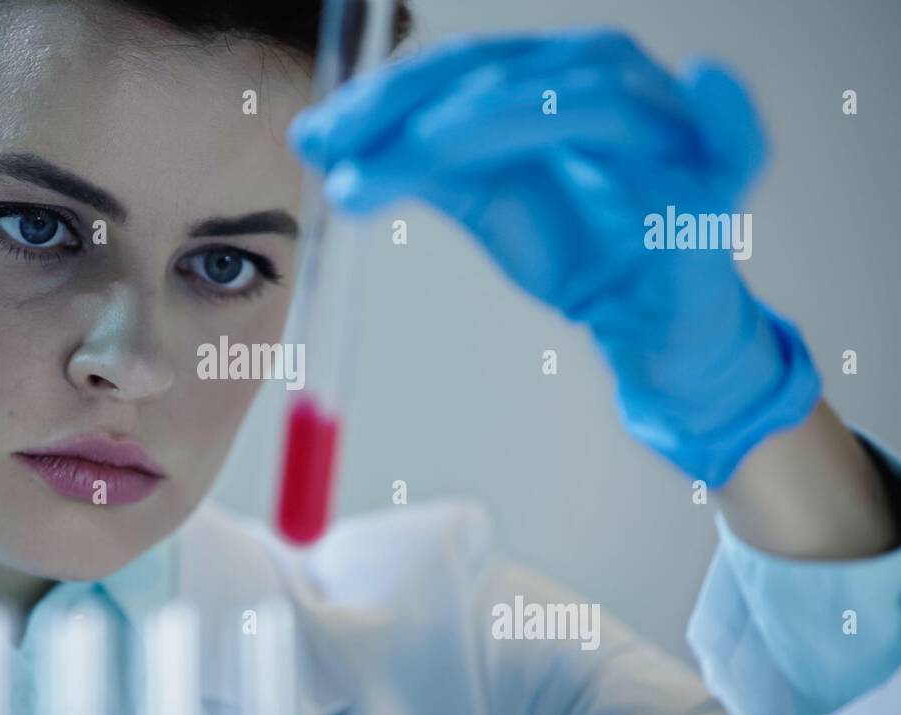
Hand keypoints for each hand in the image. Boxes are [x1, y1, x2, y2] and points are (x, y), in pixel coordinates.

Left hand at [288, 28, 819, 486]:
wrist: (643, 319)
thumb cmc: (570, 243)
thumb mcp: (477, 194)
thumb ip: (407, 163)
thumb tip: (310, 139)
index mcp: (549, 78)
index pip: (459, 68)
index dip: (383, 97)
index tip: (312, 137)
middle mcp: (606, 83)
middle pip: (506, 68)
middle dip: (413, 105)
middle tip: (339, 146)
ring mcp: (661, 130)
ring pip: (578, 101)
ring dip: (492, 119)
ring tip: (419, 152)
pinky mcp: (707, 191)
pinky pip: (730, 149)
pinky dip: (731, 115)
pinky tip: (708, 82)